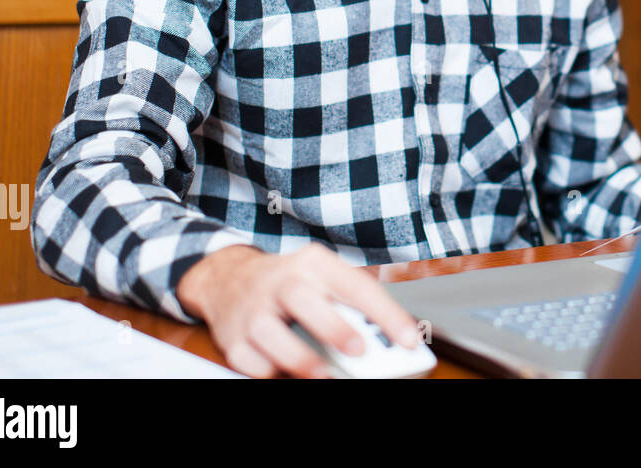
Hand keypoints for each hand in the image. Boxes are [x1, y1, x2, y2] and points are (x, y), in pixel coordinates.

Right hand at [176, 243, 421, 377]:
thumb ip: (351, 307)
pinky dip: (270, 372)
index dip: (386, 314)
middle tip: (360, 351)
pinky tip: (286, 373)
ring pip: (272, 333)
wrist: (229, 278)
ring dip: (301, 359)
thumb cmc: (292, 284)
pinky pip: (250, 360)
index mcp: (314, 263)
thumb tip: (382, 347)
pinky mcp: (232, 337)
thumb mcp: (323, 280)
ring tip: (327, 376)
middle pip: (304, 299)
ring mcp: (253, 309)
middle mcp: (282, 281)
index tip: (410, 340)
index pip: (355, 285)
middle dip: (334, 327)